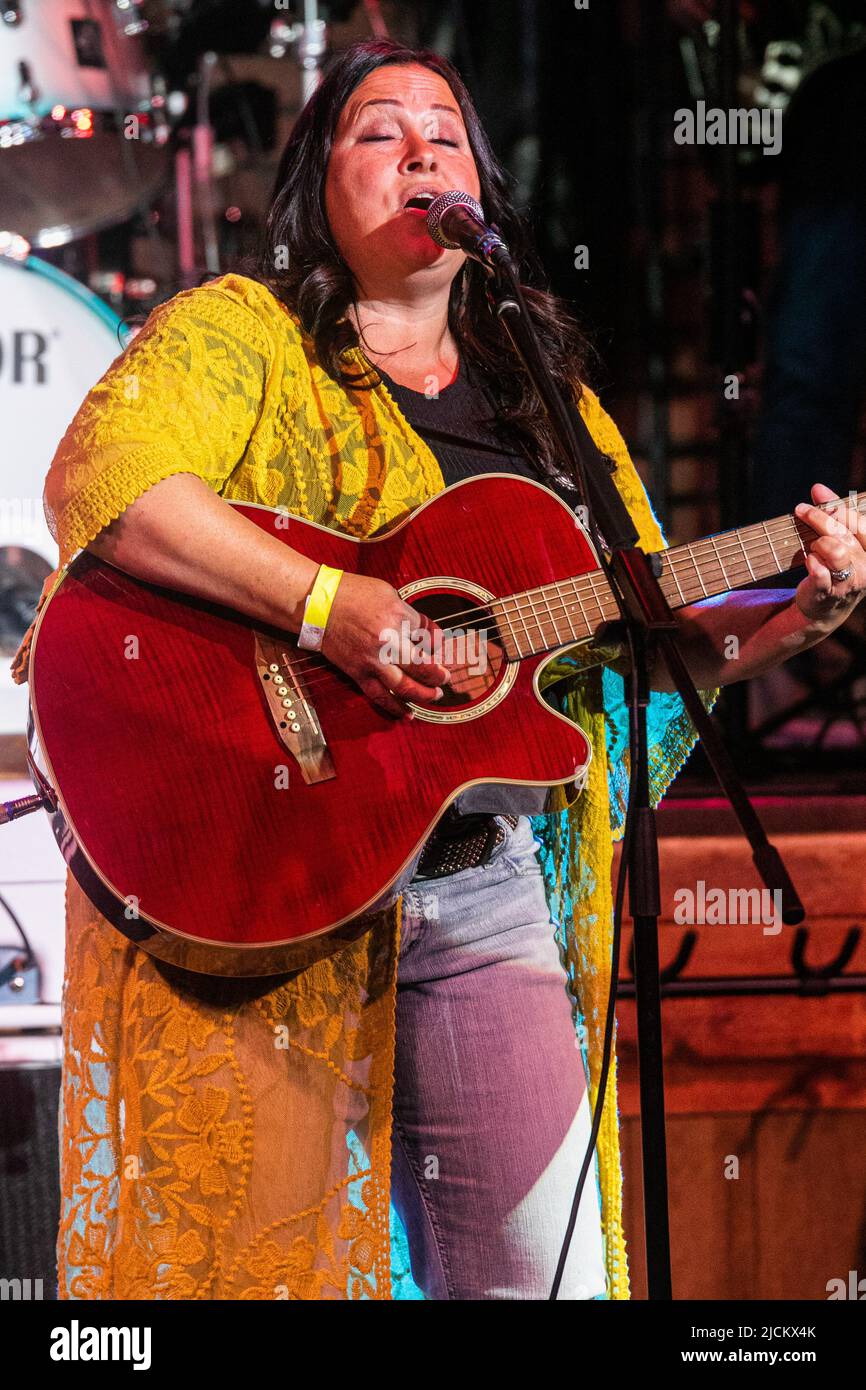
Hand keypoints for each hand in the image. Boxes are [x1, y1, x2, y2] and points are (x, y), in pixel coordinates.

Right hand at [320, 572, 448, 719]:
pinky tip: (408, 714)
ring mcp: (373, 660)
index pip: (427, 633)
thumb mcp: (387, 593)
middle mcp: (388, 641)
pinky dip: (395, 707)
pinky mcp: (358, 672)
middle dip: (439, 675)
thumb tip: (426, 632)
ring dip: (424, 695)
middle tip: (446, 678)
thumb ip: (409, 615)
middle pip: (423, 666)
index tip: (440, 646)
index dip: (437, 641)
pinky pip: (380, 695)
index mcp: (397, 617)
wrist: (315, 604)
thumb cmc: (350, 594)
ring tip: (435, 696)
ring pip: (405, 686)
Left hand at [793, 483, 865, 625]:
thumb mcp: (837, 536)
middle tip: (801, 511)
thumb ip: (831, 511)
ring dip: (818, 543)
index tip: (815, 499)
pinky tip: (809, 560)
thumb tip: (818, 487)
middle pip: (843, 534)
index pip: (860, 522)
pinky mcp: (828, 592)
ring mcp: (849, 581)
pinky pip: (820, 572)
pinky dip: (812, 562)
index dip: (838, 508)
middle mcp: (865, 566)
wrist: (824, 604)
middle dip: (820, 519)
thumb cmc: (832, 564)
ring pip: (836, 551)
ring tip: (811, 545)